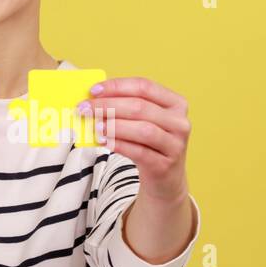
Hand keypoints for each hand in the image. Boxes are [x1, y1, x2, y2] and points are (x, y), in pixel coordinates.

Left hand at [77, 76, 190, 201]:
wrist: (165, 179)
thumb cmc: (150, 144)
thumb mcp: (145, 122)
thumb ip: (125, 107)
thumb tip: (93, 99)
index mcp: (176, 103)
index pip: (144, 86)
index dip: (117, 86)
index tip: (93, 90)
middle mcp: (179, 122)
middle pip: (140, 107)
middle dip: (108, 106)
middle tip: (85, 108)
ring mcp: (175, 144)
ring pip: (142, 129)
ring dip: (115, 126)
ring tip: (96, 126)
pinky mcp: (165, 165)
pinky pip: (139, 152)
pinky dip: (119, 145)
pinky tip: (104, 142)